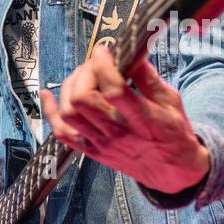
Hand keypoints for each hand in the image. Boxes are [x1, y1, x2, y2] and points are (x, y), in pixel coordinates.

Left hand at [40, 44, 209, 194]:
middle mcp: (119, 133)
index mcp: (143, 120)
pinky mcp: (93, 152)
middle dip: (84, 73)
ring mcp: (103, 144)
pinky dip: (51, 112)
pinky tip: (49, 95)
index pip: (114, 90)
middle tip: (95, 64)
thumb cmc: (174, 134)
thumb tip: (130, 53)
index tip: (104, 51)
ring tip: (83, 76)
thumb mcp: (171, 101)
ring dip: (69, 87)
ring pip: (69, 113)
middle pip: (83, 100)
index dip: (103, 65)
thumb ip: (148, 77)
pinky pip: (62, 133)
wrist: (173, 172)